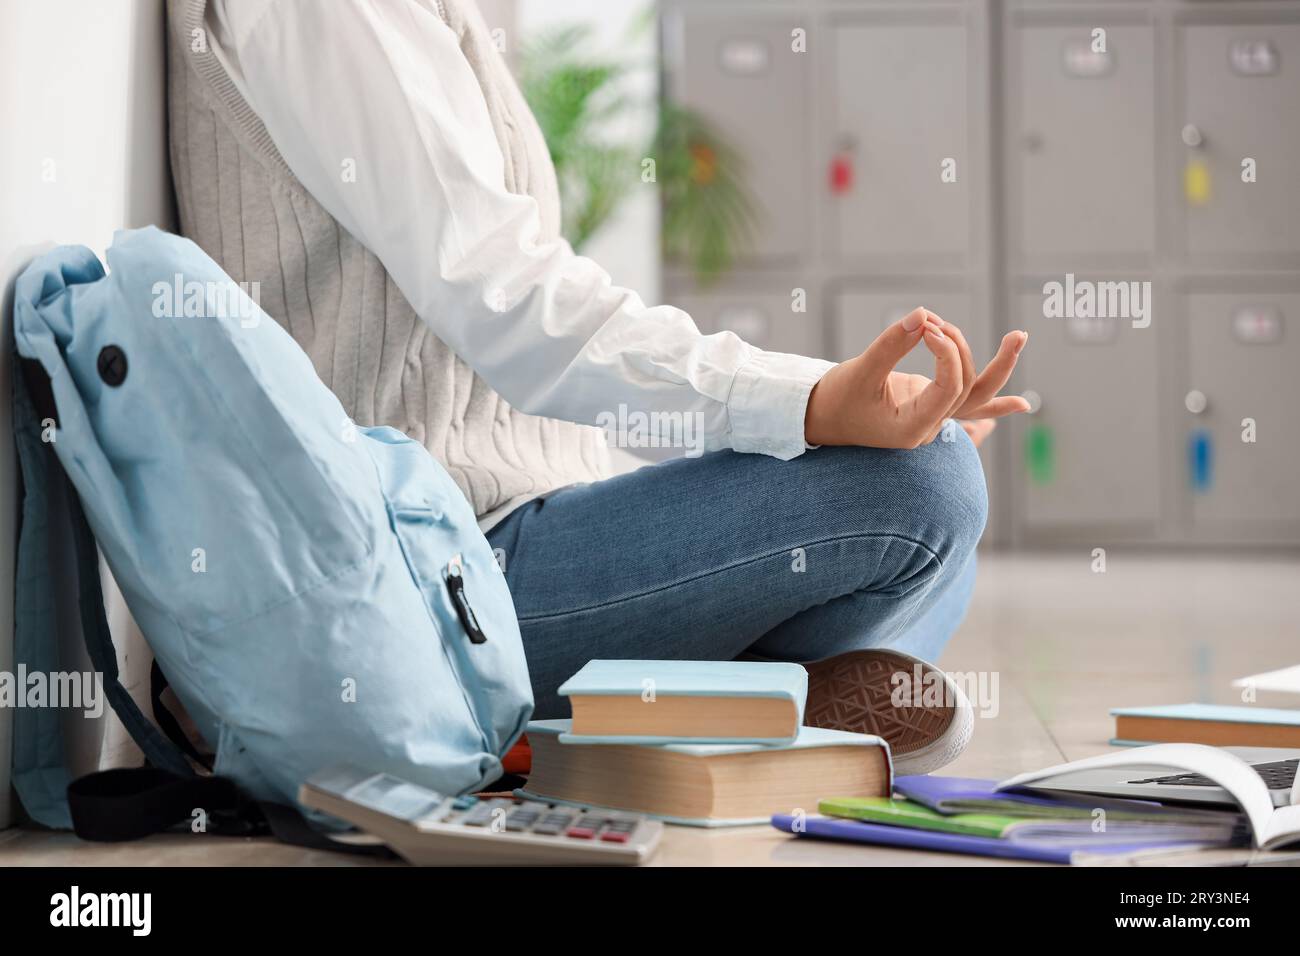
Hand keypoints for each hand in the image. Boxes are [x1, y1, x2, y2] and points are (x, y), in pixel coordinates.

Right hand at [804, 307, 1028, 449]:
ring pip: (973, 395)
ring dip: (988, 364)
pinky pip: (966, 409)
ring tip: (1001, 334)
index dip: (948, 353)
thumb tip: (923, 314)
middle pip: (974, 394)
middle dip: (996, 362)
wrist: (817, 419)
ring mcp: (929, 419)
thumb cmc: (834, 400)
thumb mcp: (860, 370)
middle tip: (1018, 334)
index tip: (927, 327)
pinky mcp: (926, 407)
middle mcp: (927, 427)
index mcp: (912, 428)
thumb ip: (892, 343)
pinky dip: (992, 408)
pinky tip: (1018, 407)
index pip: (951, 388)